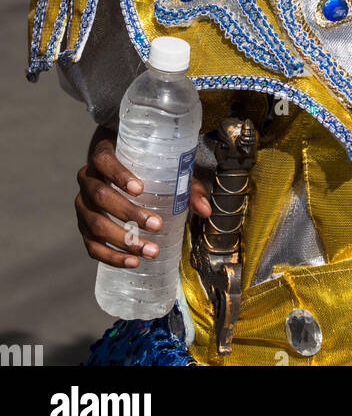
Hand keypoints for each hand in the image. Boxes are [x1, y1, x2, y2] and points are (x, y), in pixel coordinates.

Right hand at [75, 123, 210, 268]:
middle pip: (99, 195)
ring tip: (149, 250)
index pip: (103, 160)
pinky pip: (91, 245)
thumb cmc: (143, 165)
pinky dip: (111, 256)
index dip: (118, 174)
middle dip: (127, 213)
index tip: (140, 188)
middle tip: (156, 224)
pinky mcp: (83, 226)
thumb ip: (185, 184)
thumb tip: (205, 210)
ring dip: (122, 240)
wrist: (117, 171)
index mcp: (103, 155)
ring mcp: (82, 204)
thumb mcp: (163, 166)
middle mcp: (87, 179)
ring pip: (94, 223)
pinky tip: (132, 261)